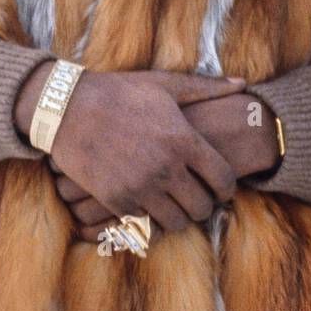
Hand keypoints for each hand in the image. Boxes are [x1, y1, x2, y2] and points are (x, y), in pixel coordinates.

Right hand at [14, 66, 247, 244]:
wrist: (68, 108)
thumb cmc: (120, 91)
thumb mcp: (164, 85)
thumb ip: (206, 87)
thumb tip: (242, 82)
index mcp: (183, 140)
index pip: (223, 179)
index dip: (227, 187)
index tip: (221, 186)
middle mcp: (166, 168)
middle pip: (203, 207)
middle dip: (204, 204)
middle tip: (198, 196)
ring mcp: (141, 188)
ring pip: (177, 223)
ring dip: (179, 215)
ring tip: (175, 203)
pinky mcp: (117, 201)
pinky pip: (147, 227)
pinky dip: (153, 222)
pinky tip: (151, 208)